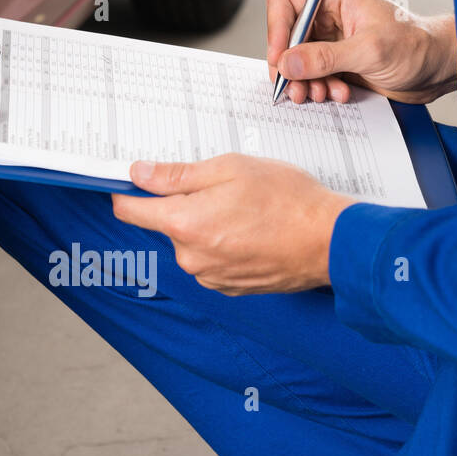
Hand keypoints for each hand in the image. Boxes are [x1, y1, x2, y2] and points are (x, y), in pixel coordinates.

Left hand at [111, 155, 355, 294]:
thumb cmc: (287, 200)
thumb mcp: (230, 168)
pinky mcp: (228, 287)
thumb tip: (139, 174)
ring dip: (206, 225)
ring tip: (245, 211)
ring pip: (191, 242)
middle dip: (184, 204)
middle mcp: (190, 257)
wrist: (329, 242)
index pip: (130, 210)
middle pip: (166, 224)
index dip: (126, 190)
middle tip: (222, 188)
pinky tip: (252, 232)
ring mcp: (209, 276)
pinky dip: (224, 245)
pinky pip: (212, 260)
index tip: (131, 180)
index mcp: (184, 224)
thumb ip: (178, 175)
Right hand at [267, 0, 456, 104]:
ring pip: (296, 61)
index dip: (276, 32)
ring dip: (305, 82)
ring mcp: (330, 40)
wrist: (436, 69)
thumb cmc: (416, 46)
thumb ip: (325, 57)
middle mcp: (328, 15)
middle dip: (291, 67)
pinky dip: (318, 88)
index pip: (285, 4)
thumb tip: (288, 62)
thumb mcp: (369, 51)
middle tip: (298, 89)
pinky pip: (311, 76)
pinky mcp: (335, 62)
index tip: (280, 60)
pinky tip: (337, 94)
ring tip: (321, 94)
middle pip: (286, 38)